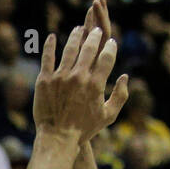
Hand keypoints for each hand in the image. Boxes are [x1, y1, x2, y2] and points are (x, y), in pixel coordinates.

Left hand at [34, 17, 128, 144]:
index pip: (107, 57)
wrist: (57, 139)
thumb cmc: (84, 129)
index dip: (110, 47)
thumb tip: (125, 77)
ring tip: (79, 29)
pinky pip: (47, 57)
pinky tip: (52, 37)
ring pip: (70, 48)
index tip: (111, 43)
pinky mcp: (44, 80)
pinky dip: (50, 45)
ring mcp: (60, 77)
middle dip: (95, 35)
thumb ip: (120, 96)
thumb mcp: (107, 116)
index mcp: (95, 85)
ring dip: (76, 35)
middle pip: (90, 48)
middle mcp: (79, 77)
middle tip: (97, 30)